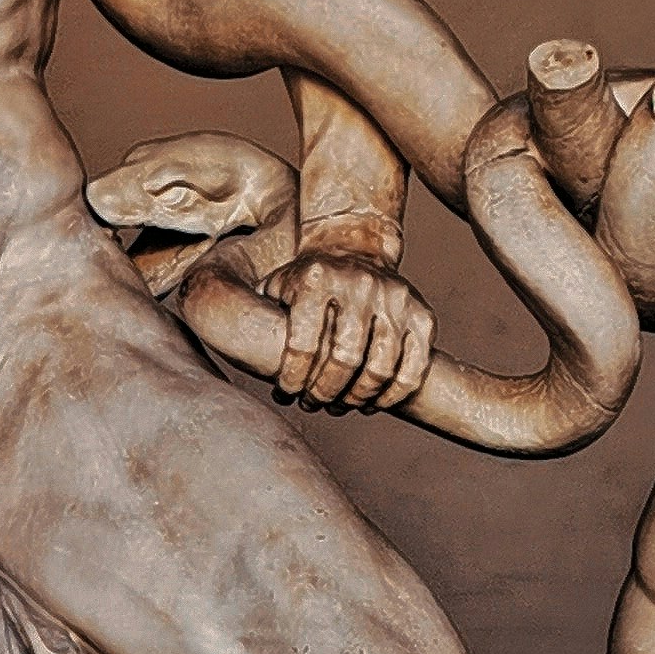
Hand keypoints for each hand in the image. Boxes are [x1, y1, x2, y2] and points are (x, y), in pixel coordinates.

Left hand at [261, 249, 436, 409]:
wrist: (355, 248)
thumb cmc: (309, 280)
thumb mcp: (278, 284)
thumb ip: (257, 313)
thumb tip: (232, 349)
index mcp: (318, 279)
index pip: (304, 343)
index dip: (293, 378)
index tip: (285, 392)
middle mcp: (360, 285)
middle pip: (345, 359)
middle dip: (324, 392)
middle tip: (313, 403)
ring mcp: (395, 299)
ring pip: (382, 367)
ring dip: (357, 398)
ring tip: (340, 405)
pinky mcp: (422, 314)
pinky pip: (414, 367)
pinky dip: (393, 394)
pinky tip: (372, 403)